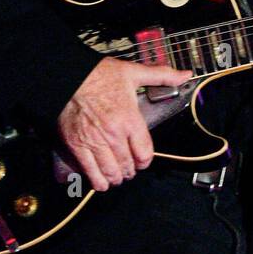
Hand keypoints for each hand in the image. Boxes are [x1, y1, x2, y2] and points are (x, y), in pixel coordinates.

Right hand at [56, 56, 191, 191]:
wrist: (68, 77)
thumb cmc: (99, 74)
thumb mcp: (133, 72)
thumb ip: (161, 76)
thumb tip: (184, 76)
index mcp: (129, 119)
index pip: (145, 153)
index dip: (145, 161)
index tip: (142, 160)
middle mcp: (113, 134)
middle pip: (129, 166)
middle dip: (131, 170)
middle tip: (129, 168)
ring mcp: (94, 142)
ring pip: (111, 173)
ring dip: (116, 177)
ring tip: (116, 174)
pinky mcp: (78, 146)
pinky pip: (91, 173)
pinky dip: (98, 181)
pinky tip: (101, 180)